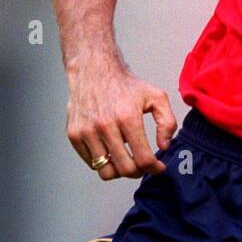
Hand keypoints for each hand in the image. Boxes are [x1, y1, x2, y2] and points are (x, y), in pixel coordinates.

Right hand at [66, 58, 177, 178]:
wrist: (94, 70)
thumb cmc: (126, 85)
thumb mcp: (156, 97)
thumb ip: (167, 122)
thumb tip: (164, 146)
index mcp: (127, 117)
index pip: (143, 159)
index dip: (154, 168)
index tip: (158, 167)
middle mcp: (105, 126)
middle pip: (125, 169)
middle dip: (138, 172)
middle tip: (142, 164)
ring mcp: (87, 131)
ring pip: (105, 171)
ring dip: (119, 170)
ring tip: (126, 158)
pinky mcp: (74, 134)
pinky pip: (91, 163)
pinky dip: (103, 162)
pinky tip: (111, 149)